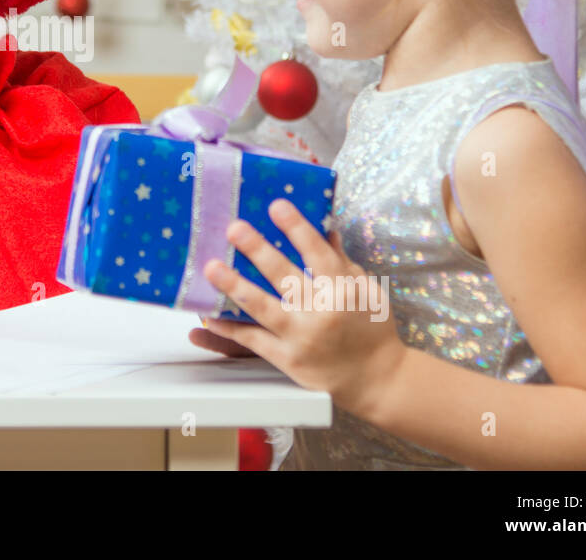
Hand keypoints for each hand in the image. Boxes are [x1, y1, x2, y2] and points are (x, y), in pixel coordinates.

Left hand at [187, 198, 404, 417]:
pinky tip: (209, 315)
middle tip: (234, 228)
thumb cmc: (372, 329)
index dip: (296, 228)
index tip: (276, 206)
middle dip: (257, 249)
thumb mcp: (367, 290)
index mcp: (343, 290)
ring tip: (211, 268)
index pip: (317, 253)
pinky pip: (253, 340)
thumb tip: (326, 227)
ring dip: (234, 285)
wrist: (376, 378)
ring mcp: (302, 337)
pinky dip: (230, 328)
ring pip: (263, 307)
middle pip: (284, 276)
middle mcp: (321, 312)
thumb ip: (342, 260)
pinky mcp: (288, 359)